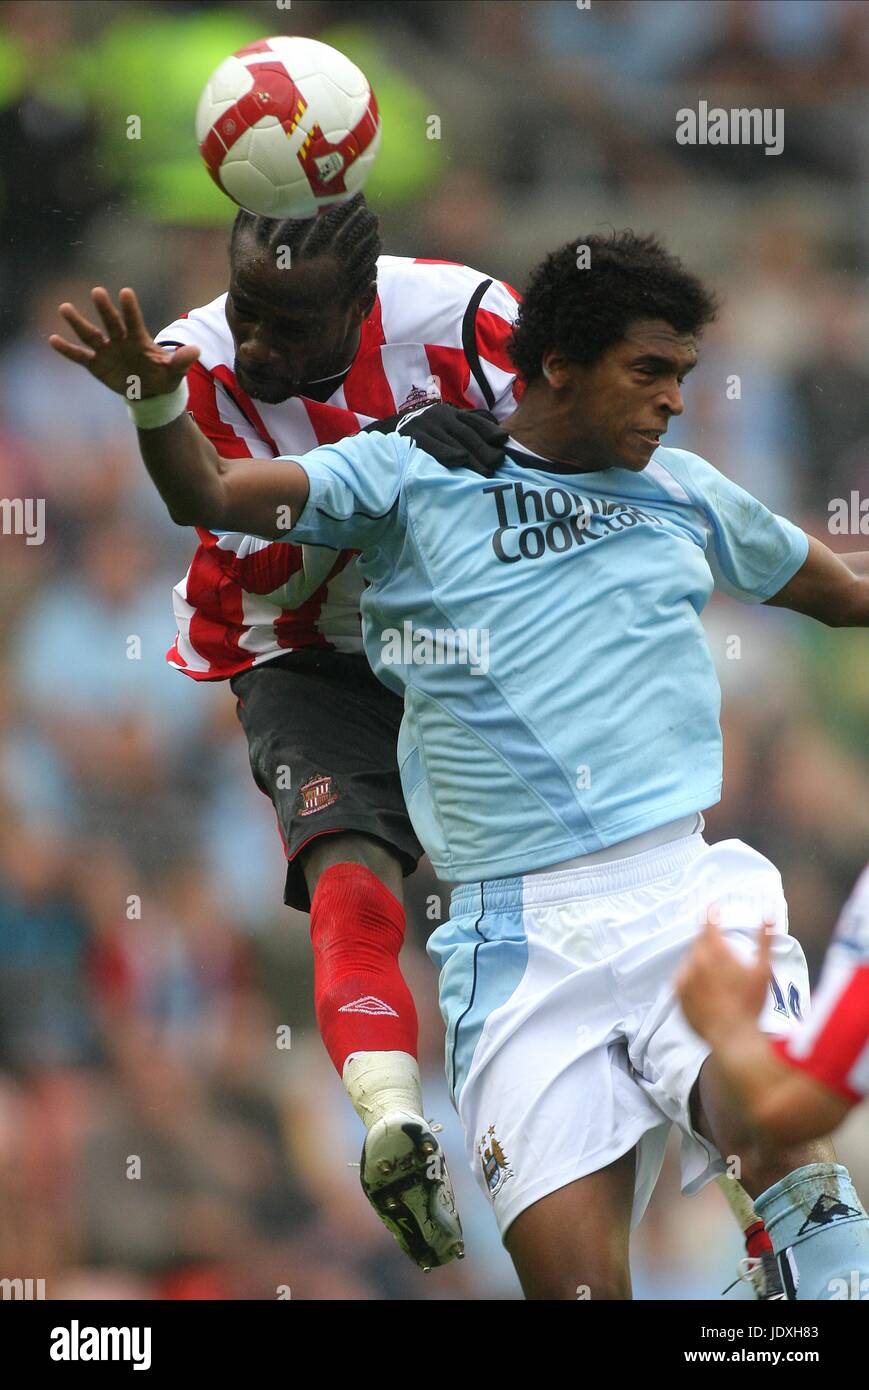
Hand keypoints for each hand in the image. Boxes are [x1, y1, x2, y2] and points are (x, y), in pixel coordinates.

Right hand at [49, 286, 199, 398]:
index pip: (134, 321)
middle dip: (105, 309)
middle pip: (111, 322)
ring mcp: (106, 350)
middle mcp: (120, 340)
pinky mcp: (96, 364)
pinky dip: (67, 349)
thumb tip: (197, 350)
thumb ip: (181, 360)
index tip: (126, 292)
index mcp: (139, 338)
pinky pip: (80, 356)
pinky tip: (52, 339)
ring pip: (91, 335)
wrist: (148, 392)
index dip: (130, 308)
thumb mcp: (174, 372)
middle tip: (97, 291)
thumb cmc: (162, 376)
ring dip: (78, 323)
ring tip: (65, 307)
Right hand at [364, 403, 507, 477]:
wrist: (387, 434)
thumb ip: (467, 429)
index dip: (489, 429)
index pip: (474, 420)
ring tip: (486, 471)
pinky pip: (432, 446)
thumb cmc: (423, 436)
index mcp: (450, 413)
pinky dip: (447, 452)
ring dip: (471, 456)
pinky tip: (459, 460)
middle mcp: (440, 416)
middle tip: (498, 463)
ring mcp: (426, 425)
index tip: (504, 440)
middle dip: (485, 449)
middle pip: (467, 433)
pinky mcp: (413, 437)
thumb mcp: (445, 428)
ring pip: (454, 440)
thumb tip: (499, 436)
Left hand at [674, 912, 772, 1044]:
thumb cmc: (750, 1003)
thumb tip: (768, 914)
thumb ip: (764, 940)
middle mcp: (694, 960)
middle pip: (699, 941)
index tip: (715, 908)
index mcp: (715, 951)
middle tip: (723, 947)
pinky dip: (693, 977)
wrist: (733, 1037)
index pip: (708, 921)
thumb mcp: (762, 970)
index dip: (712, 912)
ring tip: (718, 975)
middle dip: (710, 939)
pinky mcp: (677, 994)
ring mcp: (683, 978)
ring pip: (691, 959)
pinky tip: (707, 988)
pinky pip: (683, 977)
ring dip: (702, 959)